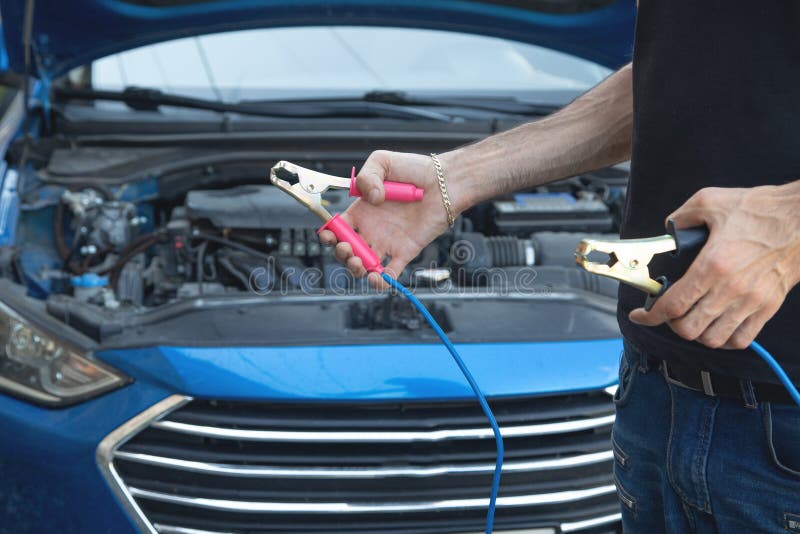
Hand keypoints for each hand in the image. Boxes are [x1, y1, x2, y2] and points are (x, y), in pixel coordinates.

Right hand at [319, 150, 459, 287]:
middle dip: (341, 255)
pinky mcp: (406, 251)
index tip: (329, 235)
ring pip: (365, 266)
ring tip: (360, 263)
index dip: (329, 235)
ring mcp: (388, 242)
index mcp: (361, 211)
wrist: (444, 181)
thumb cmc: (415, 169)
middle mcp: (372, 230)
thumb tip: (371, 200)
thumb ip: (367, 176)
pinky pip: (391, 273)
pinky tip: (378, 278)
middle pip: (348, 251)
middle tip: (347, 248)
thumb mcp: (382, 161)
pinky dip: (382, 281)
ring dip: (356, 270)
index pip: (338, 229)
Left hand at [629, 184, 799, 348]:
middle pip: (688, 328)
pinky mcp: (768, 307)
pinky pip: (741, 340)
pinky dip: (723, 340)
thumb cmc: (760, 209)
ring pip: (712, 339)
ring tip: (690, 319)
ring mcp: (750, 301)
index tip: (640, 316)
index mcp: (712, 265)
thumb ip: (681, 216)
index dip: (650, 315)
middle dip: (670, 324)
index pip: (672, 304)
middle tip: (667, 313)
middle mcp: (730, 289)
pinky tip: (715, 327)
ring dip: (695, 333)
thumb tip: (667, 228)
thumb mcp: (710, 201)